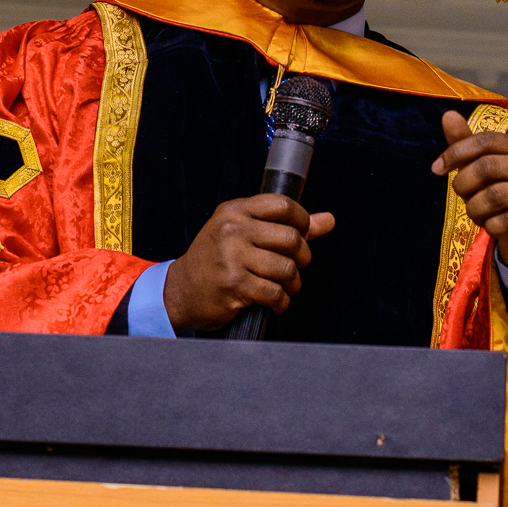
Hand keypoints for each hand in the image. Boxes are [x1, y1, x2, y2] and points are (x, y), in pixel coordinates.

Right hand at [163, 195, 334, 332]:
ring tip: (284, 286)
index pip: (282, 205)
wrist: (180, 291)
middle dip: (301, 257)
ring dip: (292, 283)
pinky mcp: (234, 285)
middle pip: (291, 238)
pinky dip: (281, 302)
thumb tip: (327, 220)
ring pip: (287, 268)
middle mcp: (233, 230)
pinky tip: (274, 301)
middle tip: (294, 266)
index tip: (302, 234)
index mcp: (235, 211)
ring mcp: (233, 257)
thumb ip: (285, 225)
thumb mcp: (243, 233)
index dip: (302, 220)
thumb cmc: (214, 260)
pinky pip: (276, 293)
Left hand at [432, 111, 507, 283]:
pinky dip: (491, 225)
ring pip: (495, 196)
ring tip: (475, 212)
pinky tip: (491, 225)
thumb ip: (466, 144)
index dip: (456, 153)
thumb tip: (448, 115)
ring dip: (475, 208)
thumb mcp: (483, 169)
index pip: (485, 140)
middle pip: (487, 167)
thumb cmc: (504, 196)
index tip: (436, 169)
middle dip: (464, 184)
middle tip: (461, 195)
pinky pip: (507, 220)